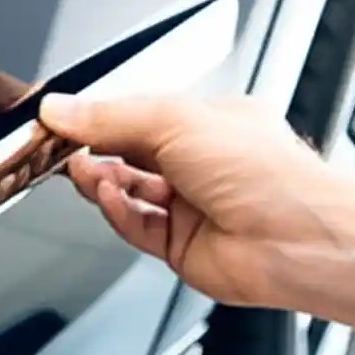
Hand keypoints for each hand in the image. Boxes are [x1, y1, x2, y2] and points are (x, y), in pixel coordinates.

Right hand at [39, 94, 332, 305]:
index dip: (98, 117)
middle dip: (94, 150)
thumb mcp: (173, 121)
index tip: (62, 117)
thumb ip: (109, 116)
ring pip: (127, 192)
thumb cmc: (265, 174)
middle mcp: (201, 165)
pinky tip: (107, 196)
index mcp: (209, 124)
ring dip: (101, 181)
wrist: (294, 238)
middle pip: (129, 155)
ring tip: (81, 171)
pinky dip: (116, 211)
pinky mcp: (179, 245)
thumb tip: (61, 109)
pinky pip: (134, 225)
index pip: (139, 115)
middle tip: (60, 147)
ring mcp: (190, 207)